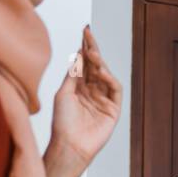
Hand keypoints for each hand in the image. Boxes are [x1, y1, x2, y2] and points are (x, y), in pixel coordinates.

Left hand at [48, 25, 120, 166]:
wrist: (69, 146)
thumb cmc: (62, 123)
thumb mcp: (63, 93)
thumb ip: (73, 75)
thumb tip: (78, 54)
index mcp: (78, 87)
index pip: (84, 63)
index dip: (85, 47)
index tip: (84, 31)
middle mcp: (92, 91)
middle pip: (95, 65)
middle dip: (93, 49)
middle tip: (89, 34)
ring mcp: (103, 99)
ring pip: (105, 75)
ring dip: (100, 62)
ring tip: (92, 52)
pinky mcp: (113, 109)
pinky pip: (115, 89)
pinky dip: (110, 78)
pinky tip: (101, 71)